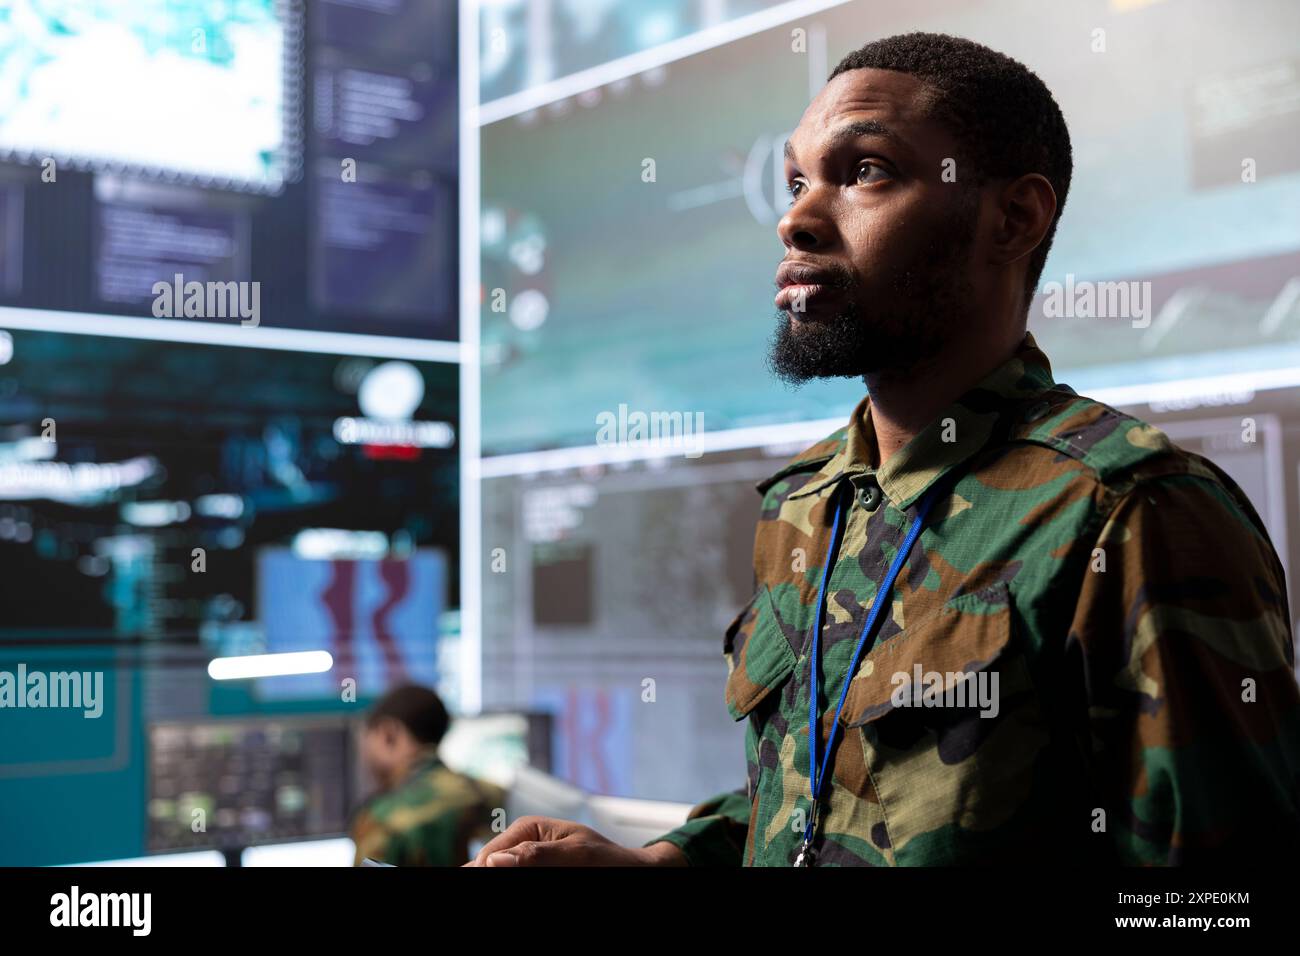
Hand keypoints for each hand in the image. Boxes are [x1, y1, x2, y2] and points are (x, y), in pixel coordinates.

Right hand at [463, 815, 687, 866]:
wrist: (628, 869)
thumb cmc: (608, 858)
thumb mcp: (576, 855)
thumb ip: (536, 856)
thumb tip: (495, 860)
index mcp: (527, 828)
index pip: (489, 857)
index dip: (485, 872)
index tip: (499, 881)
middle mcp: (520, 844)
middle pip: (490, 866)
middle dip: (496, 876)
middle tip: (537, 876)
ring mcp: (525, 860)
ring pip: (499, 872)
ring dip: (504, 878)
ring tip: (526, 875)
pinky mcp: (532, 870)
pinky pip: (514, 877)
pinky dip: (514, 881)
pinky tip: (525, 879)